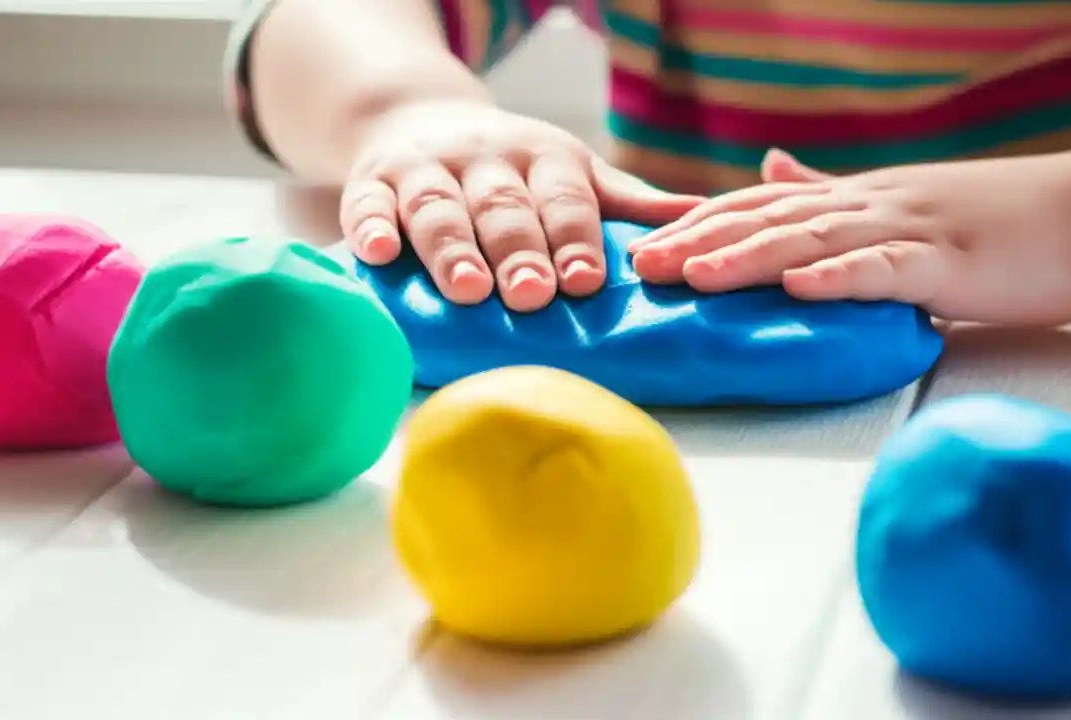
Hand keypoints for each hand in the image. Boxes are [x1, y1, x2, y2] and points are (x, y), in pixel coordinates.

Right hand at [341, 100, 702, 311]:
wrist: (421, 118)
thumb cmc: (514, 167)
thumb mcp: (571, 172)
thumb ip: (626, 201)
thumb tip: (702, 217)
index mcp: (545, 159)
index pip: (564, 200)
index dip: (574, 239)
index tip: (585, 280)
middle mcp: (487, 160)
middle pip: (504, 208)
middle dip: (519, 250)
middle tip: (532, 294)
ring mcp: (427, 169)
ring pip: (439, 208)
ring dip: (451, 248)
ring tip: (466, 290)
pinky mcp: (374, 182)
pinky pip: (368, 203)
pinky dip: (371, 226)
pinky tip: (377, 254)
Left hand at [629, 150, 1070, 324]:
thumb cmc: (994, 221)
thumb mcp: (898, 204)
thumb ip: (830, 194)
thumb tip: (767, 172)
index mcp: (856, 200)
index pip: (764, 210)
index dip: (702, 226)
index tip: (645, 246)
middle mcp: (872, 207)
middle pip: (774, 224)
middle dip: (703, 243)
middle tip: (643, 266)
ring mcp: (911, 231)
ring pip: (818, 242)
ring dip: (752, 257)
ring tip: (695, 274)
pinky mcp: (952, 263)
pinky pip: (891, 270)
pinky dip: (844, 277)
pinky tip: (802, 285)